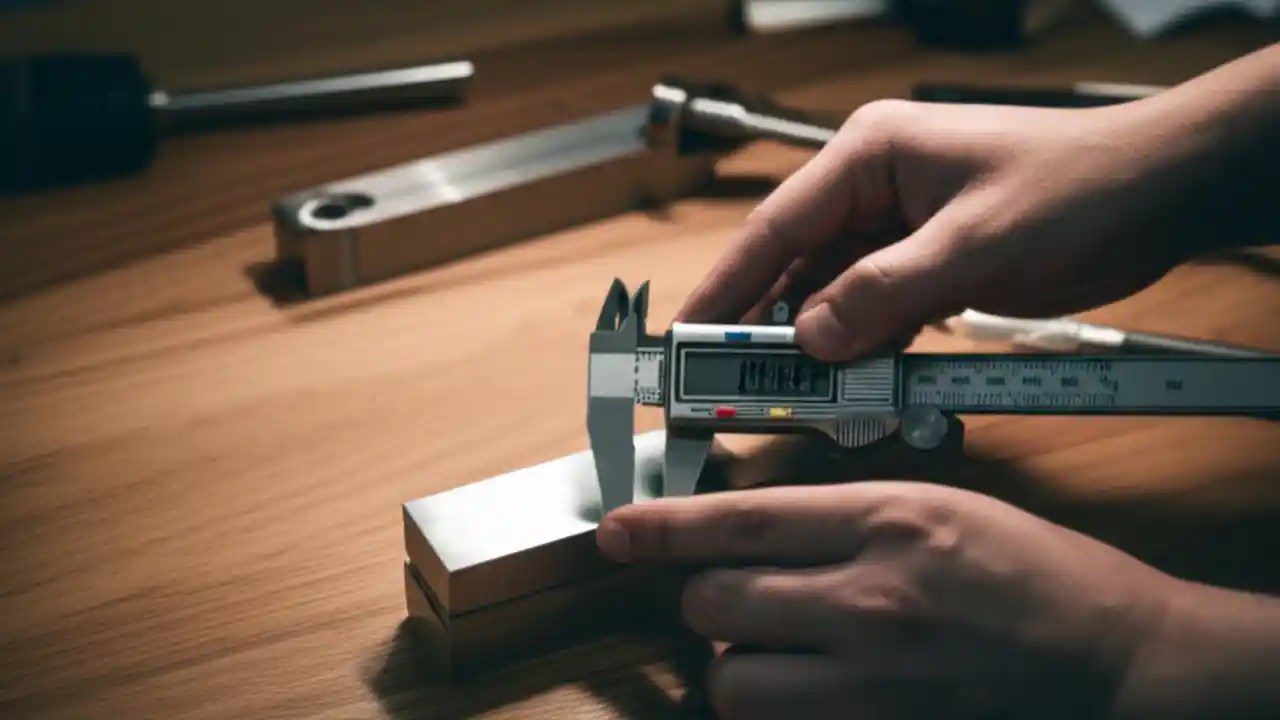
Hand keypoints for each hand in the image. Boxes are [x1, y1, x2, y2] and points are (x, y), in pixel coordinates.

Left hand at [595, 482, 1176, 718]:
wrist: (1116, 658)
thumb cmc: (1032, 571)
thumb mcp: (936, 505)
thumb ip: (838, 518)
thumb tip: (747, 535)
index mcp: (886, 522)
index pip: (737, 522)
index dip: (661, 526)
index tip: (618, 529)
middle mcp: (870, 601)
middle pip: (713, 606)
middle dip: (706, 600)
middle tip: (733, 596)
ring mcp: (876, 683)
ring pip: (732, 683)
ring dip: (737, 664)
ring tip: (778, 650)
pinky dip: (776, 711)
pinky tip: (809, 689)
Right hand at [677, 46, 1278, 360]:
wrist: (1160, 194)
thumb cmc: (1078, 185)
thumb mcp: (975, 244)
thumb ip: (885, 292)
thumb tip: (810, 338)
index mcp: (869, 158)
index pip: (774, 228)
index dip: (724, 287)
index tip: (685, 337)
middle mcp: (873, 191)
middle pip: (794, 270)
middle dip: (765, 332)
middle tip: (727, 388)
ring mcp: (900, 230)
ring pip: (832, 300)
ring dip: (816, 351)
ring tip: (788, 401)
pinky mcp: (928, 266)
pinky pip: (875, 316)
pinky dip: (862, 353)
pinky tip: (849, 389)